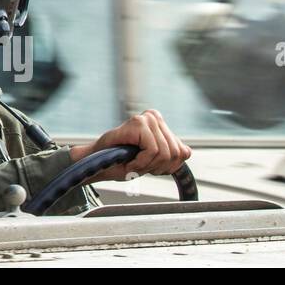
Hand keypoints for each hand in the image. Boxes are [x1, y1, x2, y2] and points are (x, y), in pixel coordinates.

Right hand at [69, 109, 191, 182]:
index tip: (151, 167)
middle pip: (175, 153)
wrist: (97, 163)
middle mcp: (154, 117)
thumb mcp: (155, 160)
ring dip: (147, 165)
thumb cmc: (122, 162)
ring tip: (133, 163)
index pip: (184, 152)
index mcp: (161, 124)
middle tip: (139, 166)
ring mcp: (146, 118)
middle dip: (158, 167)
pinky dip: (141, 162)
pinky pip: (153, 150)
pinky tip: (130, 162)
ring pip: (164, 153)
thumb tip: (187, 151)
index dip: (168, 167)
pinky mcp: (137, 123)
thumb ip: (172, 154)